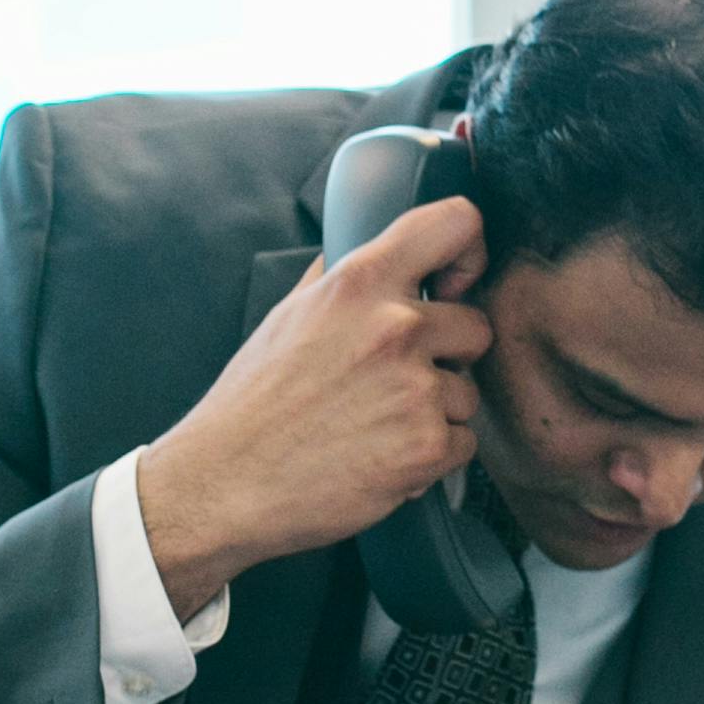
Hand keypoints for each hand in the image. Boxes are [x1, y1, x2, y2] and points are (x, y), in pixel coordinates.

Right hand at [136, 198, 491, 614]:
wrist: (226, 480)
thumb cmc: (253, 402)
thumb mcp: (288, 313)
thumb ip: (337, 274)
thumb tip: (364, 244)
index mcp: (359, 283)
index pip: (455, 223)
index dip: (469, 252)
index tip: (456, 283)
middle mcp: (395, 328)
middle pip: (477, 326)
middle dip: (449, 355)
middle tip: (399, 380)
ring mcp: (415, 389)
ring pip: (468, 393)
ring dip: (436, 412)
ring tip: (377, 424)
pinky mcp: (426, 446)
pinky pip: (463, 443)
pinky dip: (432, 456)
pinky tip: (384, 455)